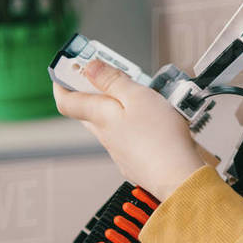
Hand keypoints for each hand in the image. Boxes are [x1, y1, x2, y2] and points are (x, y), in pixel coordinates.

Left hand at [52, 58, 204, 200]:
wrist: (180, 177)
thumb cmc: (161, 138)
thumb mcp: (138, 96)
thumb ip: (113, 80)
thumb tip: (90, 67)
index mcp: (101, 117)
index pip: (66, 100)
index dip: (62, 82)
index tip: (69, 65)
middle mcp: (106, 135)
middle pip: (90, 109)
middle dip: (97, 89)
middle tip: (113, 73)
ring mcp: (120, 150)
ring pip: (113, 123)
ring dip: (122, 106)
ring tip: (148, 95)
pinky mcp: (136, 160)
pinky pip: (130, 137)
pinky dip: (138, 124)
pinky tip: (158, 121)